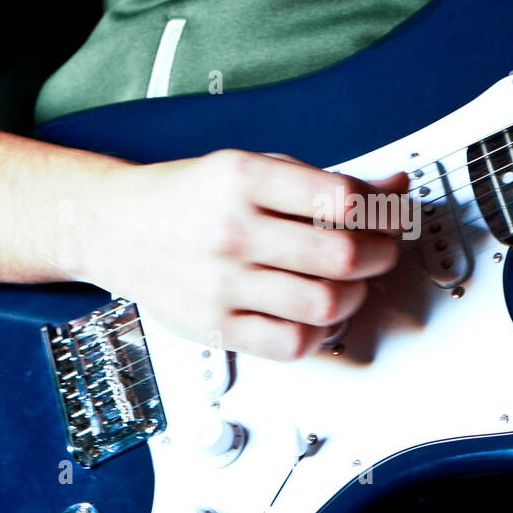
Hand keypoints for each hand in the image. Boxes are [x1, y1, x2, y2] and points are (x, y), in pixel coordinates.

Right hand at [70, 149, 408, 358]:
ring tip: (350, 285)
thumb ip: (325, 181)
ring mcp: (222, 283)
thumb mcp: (253, 168)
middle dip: (381, 256)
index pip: (342, 199)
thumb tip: (394, 187)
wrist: (117, 227)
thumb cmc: (189, 198)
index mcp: (244, 180)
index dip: (383, 212)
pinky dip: (320, 334)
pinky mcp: (216, 326)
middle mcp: (232, 230)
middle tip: (381, 253)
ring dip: (356, 296)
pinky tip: (317, 316)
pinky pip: (292, 344)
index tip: (392, 218)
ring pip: (325, 304)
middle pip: (342, 256)